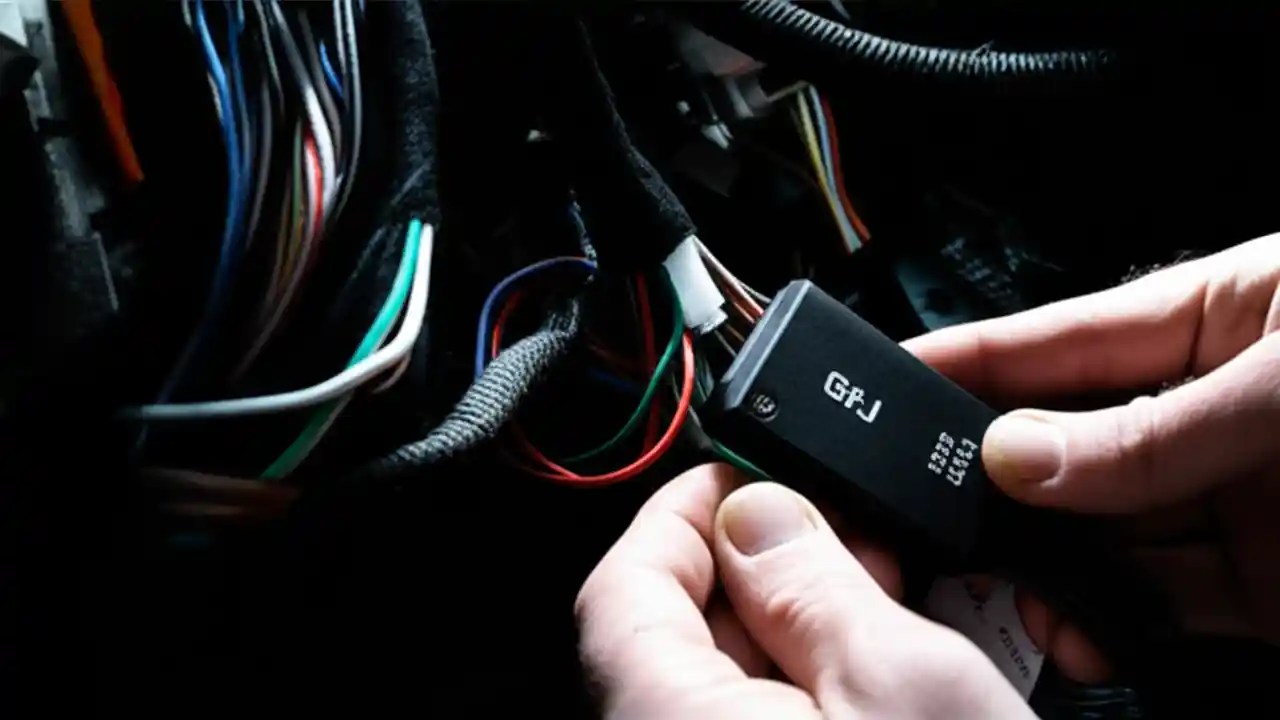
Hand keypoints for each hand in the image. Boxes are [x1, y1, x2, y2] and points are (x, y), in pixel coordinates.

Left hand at [575, 464, 1033, 718]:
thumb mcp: (902, 681)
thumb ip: (813, 581)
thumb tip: (757, 513)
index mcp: (669, 719)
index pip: (623, 583)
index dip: (685, 508)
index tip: (751, 473)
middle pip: (680, 625)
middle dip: (767, 563)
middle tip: (851, 534)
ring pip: (731, 676)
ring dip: (804, 625)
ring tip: (892, 602)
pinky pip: (768, 718)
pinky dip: (817, 685)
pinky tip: (886, 670)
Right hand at [906, 235, 1279, 642]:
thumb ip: (1154, 430)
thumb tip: (1020, 458)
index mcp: (1218, 320)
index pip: (1061, 340)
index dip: (968, 359)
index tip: (885, 381)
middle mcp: (1212, 409)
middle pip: (1068, 447)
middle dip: (995, 483)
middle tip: (932, 509)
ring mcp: (1234, 498)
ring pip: (1105, 535)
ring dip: (1047, 565)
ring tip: (1012, 585)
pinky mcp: (1262, 581)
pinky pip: (1162, 603)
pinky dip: (1113, 622)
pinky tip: (1084, 627)